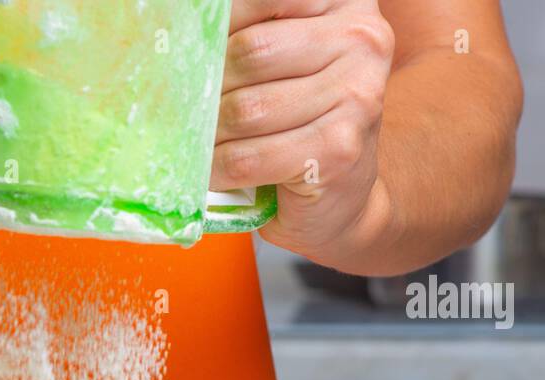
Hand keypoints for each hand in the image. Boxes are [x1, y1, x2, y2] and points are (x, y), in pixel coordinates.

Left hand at [214, 0, 394, 266]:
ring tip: (198, 142)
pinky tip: (211, 172)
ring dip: (208, 134)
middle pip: (250, 50)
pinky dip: (217, 169)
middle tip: (188, 108)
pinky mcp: (337, 151)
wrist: (340, 196)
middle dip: (208, 86)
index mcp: (343, 2)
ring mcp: (356, 96)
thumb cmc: (299, 120)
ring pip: (245, 108)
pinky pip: (248, 157)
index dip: (220, 25)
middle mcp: (361, 40)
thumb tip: (183, 27)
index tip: (197, 49)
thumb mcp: (283, 58)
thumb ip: (249, 30)